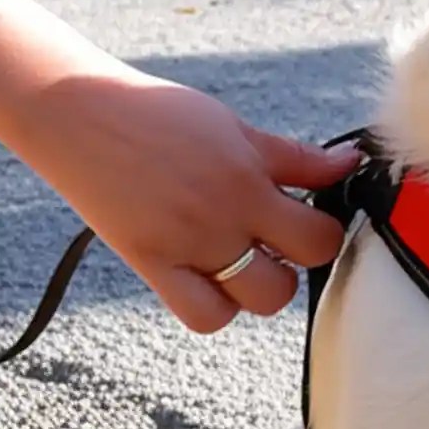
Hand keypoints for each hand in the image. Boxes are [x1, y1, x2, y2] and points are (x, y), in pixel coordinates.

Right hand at [20, 71, 362, 332]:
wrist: (78, 114)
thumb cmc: (160, 114)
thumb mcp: (237, 128)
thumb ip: (295, 157)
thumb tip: (349, 163)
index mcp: (247, 181)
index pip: (319, 232)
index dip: (328, 228)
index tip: (316, 216)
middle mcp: (220, 220)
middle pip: (294, 275)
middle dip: (300, 261)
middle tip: (283, 239)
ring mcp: (185, 248)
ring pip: (253, 303)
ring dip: (262, 288)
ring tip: (250, 258)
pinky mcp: (150, 265)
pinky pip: (201, 315)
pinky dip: (217, 307)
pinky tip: (215, 276)